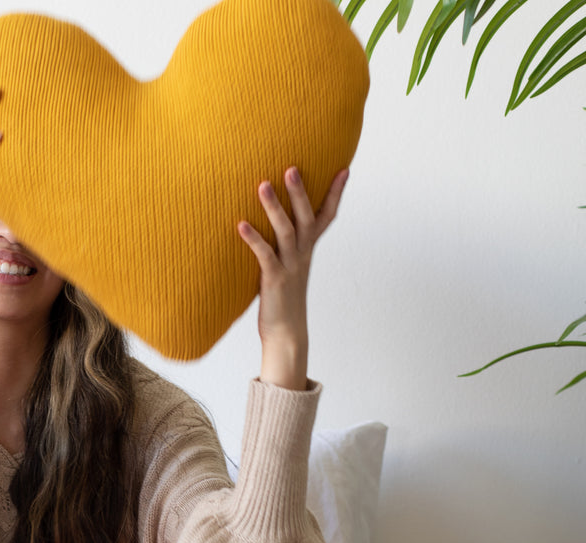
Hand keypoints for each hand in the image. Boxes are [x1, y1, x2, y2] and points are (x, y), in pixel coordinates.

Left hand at [238, 167, 347, 390]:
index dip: (336, 194)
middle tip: (291, 167)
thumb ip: (284, 245)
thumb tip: (273, 225)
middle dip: (300, 191)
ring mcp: (290, 266)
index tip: (344, 169)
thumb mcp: (288, 266)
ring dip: (274, 207)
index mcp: (308, 249)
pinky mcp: (274, 279)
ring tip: (262, 184)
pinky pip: (264, 255)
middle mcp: (303, 254)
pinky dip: (253, 238)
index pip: (326, 217)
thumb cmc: (283, 298)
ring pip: (286, 231)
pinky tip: (241, 224)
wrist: (286, 332)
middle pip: (306, 217)